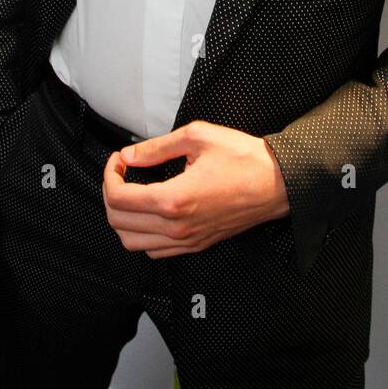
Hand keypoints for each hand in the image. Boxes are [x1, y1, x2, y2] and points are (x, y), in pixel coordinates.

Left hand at [102, 120, 289, 257]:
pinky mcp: (196, 245)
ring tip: (131, 193)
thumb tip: (129, 156)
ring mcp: (187, 241)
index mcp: (174, 199)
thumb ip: (157, 148)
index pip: (118, 198)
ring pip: (132, 243)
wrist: (277, 183)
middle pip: (119, 223)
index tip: (119, 160)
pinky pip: (155, 251)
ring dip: (123, 218)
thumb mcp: (197, 137)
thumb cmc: (243, 158)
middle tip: (121, 173)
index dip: (110, 175)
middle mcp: (177, 227)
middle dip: (111, 194)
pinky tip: (150, 211)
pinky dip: (141, 233)